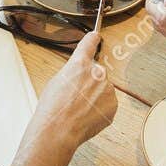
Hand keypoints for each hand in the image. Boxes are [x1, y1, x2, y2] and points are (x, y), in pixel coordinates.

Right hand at [28, 30, 116, 149]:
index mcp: (79, 63)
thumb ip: (72, 73)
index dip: (92, 39)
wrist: (59, 129)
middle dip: (89, 83)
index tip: (96, 36)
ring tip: (79, 110)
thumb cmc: (52, 108)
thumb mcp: (56, 81)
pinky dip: (100, 109)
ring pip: (103, 90)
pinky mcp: (113, 104)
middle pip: (96, 73)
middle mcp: (96, 72)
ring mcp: (107, 89)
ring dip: (95, 97)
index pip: (89, 44)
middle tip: (76, 98)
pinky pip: (108, 103)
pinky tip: (87, 116)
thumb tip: (78, 77)